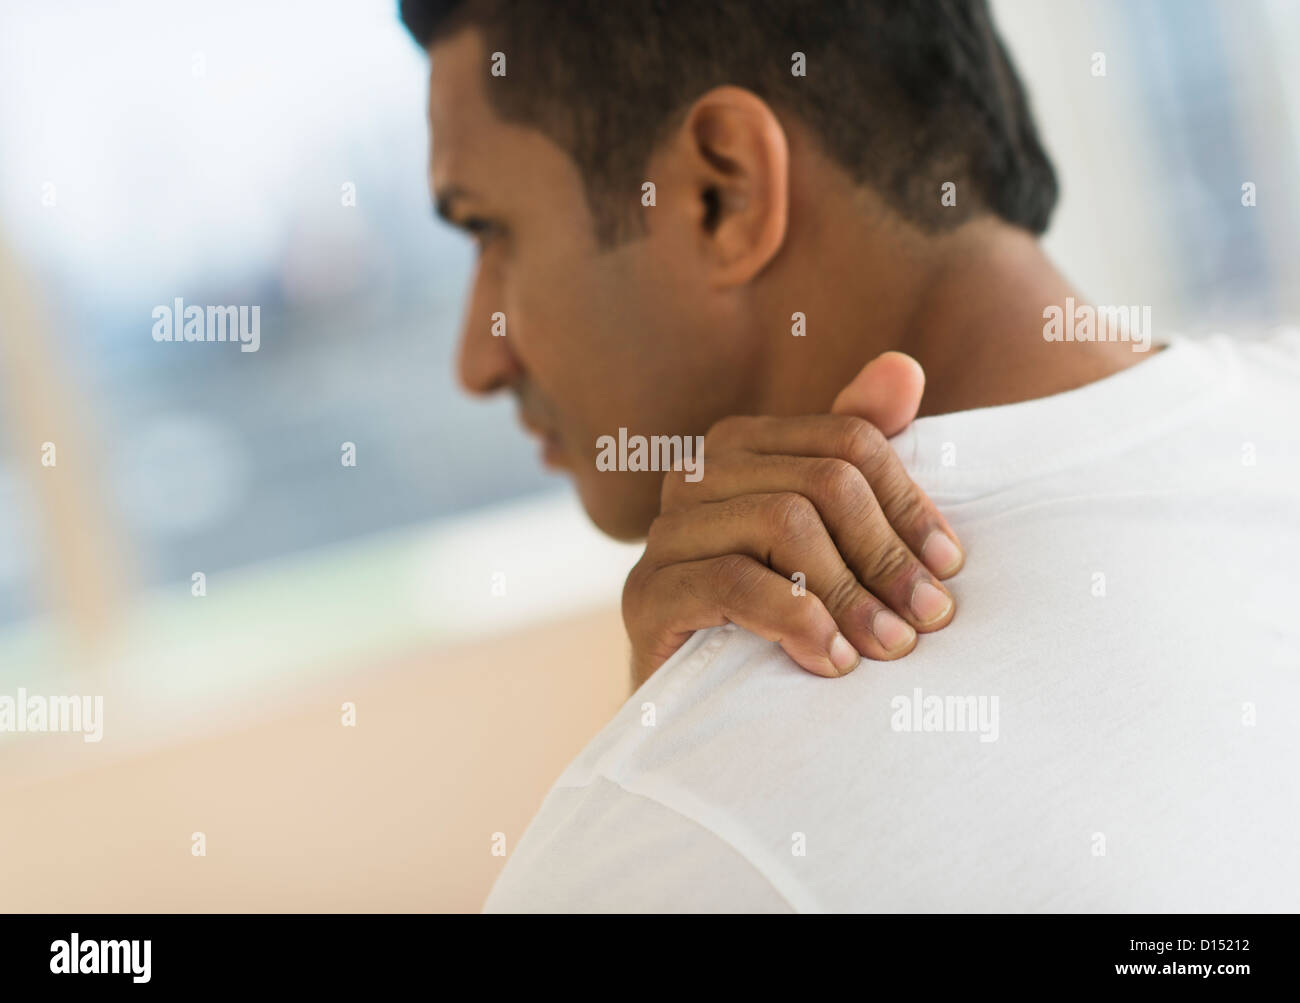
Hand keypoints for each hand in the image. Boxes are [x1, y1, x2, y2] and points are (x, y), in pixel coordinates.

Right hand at [622, 352, 962, 686]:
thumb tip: (904, 366)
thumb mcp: (831, 534)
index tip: (948, 566)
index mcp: (743, 445)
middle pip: (822, 482)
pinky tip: (830, 658)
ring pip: (782, 523)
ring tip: (885, 645)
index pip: (849, 442)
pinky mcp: (644, 593)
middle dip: (886, 553)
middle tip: (928, 616)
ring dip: (849, 592)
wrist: (699, 703)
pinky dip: (795, 618)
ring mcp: (665, 532)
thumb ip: (860, 450)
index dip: (909, 502)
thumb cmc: (776, 611)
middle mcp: (697, 474)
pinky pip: (732, 581)